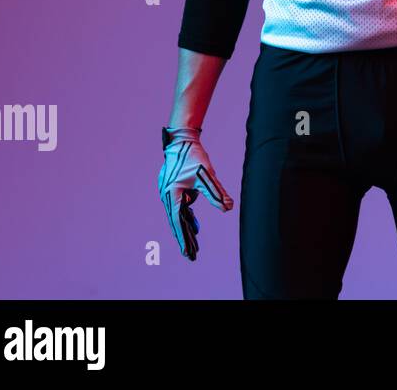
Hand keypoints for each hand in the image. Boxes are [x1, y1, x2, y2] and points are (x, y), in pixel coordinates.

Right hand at [158, 126, 232, 261]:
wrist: (183, 140)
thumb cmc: (193, 156)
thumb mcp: (207, 176)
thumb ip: (216, 193)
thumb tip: (228, 208)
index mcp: (172, 194)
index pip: (178, 221)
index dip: (183, 237)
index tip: (187, 252)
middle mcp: (168, 195)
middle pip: (178, 221)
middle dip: (185, 239)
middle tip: (191, 256)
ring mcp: (170, 192)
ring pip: (180, 215)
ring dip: (187, 229)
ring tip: (194, 246)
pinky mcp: (175, 189)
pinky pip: (182, 206)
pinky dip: (189, 216)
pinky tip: (195, 226)